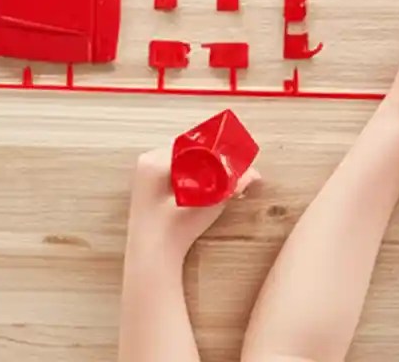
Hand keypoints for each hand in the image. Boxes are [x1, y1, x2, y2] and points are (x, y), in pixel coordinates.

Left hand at [126, 146, 258, 260]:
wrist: (154, 256)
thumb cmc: (175, 228)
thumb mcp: (209, 202)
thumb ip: (233, 184)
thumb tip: (254, 174)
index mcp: (155, 160)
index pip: (192, 143)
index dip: (215, 148)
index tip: (232, 156)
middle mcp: (146, 163)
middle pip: (187, 152)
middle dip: (210, 159)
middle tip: (231, 167)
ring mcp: (144, 177)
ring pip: (182, 163)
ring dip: (203, 168)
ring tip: (222, 178)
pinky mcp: (148, 190)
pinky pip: (175, 174)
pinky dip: (192, 178)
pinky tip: (206, 188)